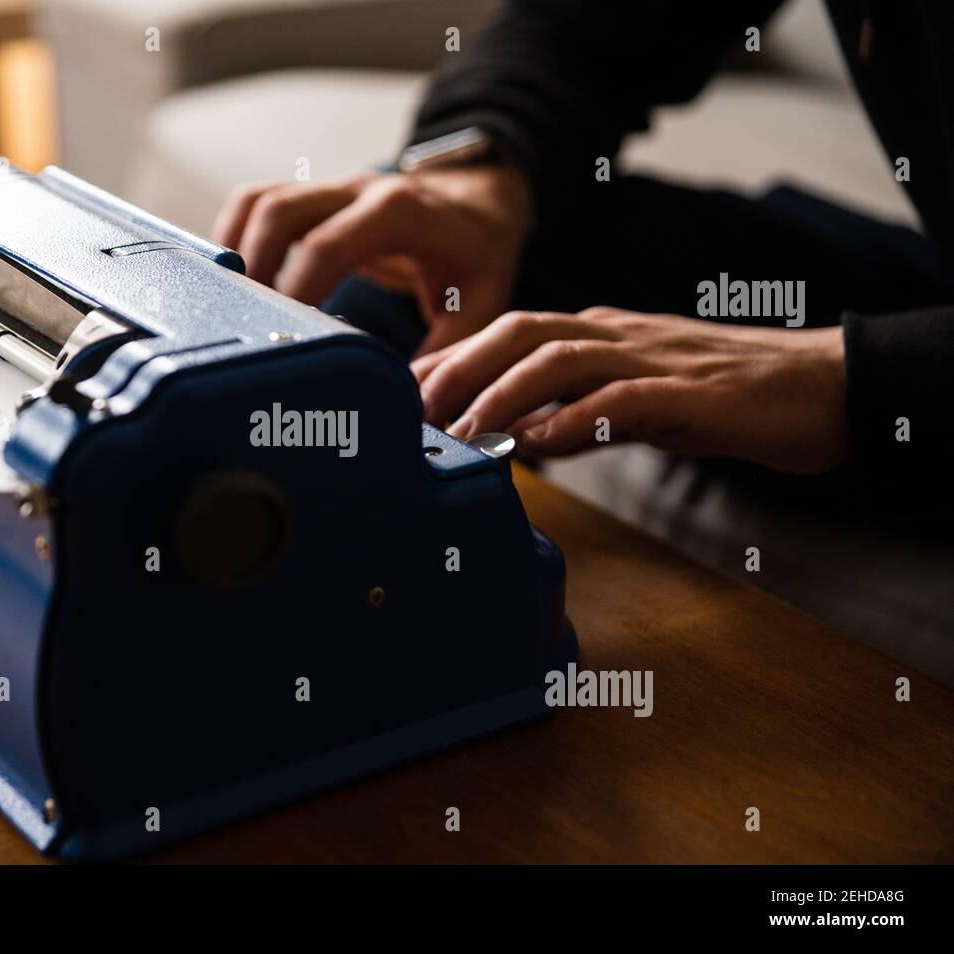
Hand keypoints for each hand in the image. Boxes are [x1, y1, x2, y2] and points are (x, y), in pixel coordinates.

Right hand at [212, 164, 532, 354]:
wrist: (479, 202)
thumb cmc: (476, 254)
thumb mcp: (477, 305)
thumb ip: (444, 355)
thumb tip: (407, 409)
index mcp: (400, 213)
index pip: (329, 245)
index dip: (297, 288)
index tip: (285, 335)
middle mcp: (358, 191)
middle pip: (279, 211)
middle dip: (255, 269)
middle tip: (252, 327)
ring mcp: (331, 189)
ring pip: (259, 202)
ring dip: (238, 252)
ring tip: (236, 308)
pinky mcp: (313, 197)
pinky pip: (256, 203)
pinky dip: (235, 237)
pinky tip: (236, 284)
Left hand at [412, 307, 848, 473]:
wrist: (821, 386)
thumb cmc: (720, 396)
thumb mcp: (633, 401)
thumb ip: (576, 412)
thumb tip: (519, 438)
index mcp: (598, 333)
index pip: (508, 333)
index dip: (450, 358)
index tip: (402, 392)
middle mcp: (616, 335)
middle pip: (521, 332)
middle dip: (459, 367)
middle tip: (413, 412)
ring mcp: (653, 359)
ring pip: (561, 358)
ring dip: (503, 394)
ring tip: (462, 435)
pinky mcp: (690, 393)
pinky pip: (624, 400)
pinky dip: (576, 420)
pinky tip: (542, 446)